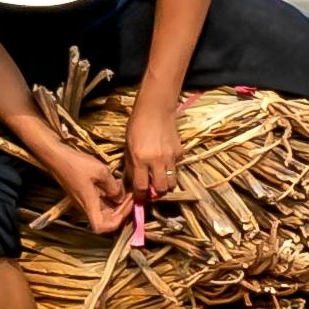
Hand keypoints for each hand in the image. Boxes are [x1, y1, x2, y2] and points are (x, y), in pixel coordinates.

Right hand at [44, 133, 133, 235]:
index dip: (115, 223)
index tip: (125, 208)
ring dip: (116, 203)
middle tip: (131, 197)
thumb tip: (120, 198)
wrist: (56, 156)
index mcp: (88, 204)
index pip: (100, 228)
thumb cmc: (76, 164)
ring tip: (127, 190)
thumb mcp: (100, 172)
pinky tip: (117, 184)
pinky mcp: (83, 193)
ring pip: (104, 209)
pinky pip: (99, 200)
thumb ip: (113, 187)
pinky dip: (110, 196)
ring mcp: (84, 200)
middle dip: (121, 210)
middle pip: (105, 220)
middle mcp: (85, 206)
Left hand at [118, 96, 188, 211]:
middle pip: (161, 189)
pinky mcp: (179, 152)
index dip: (140, 196)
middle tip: (151, 190)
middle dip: (156, 193)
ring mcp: (170, 157)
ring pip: (172, 182)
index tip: (139, 199)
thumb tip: (131, 184)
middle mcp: (157, 160)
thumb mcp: (128, 147)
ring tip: (159, 178)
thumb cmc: (137, 127)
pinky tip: (165, 160)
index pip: (141, 187)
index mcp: (140, 159)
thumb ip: (131, 167)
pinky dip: (171, 169)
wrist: (155, 110)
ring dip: (165, 184)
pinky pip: (176, 167)